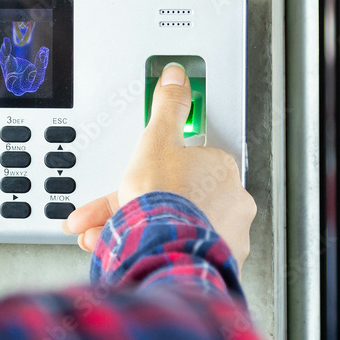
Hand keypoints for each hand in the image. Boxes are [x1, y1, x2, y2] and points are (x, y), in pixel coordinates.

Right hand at [0, 38, 48, 96]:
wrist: (17, 68)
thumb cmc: (8, 65)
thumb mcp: (4, 58)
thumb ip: (5, 51)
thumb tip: (5, 40)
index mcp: (12, 85)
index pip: (13, 86)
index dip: (13, 82)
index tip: (13, 75)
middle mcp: (23, 87)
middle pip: (27, 85)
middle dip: (30, 77)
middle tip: (32, 68)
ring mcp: (33, 83)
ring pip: (38, 76)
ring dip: (40, 63)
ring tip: (41, 52)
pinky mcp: (40, 76)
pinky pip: (42, 68)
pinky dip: (43, 58)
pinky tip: (43, 49)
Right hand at [64, 63, 255, 262]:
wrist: (166, 252)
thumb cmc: (165, 202)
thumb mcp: (158, 141)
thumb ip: (169, 107)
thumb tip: (177, 77)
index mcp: (221, 169)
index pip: (183, 163)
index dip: (150, 171)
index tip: (134, 180)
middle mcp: (231, 202)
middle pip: (176, 197)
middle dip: (138, 204)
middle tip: (117, 212)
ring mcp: (224, 234)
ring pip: (175, 225)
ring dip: (139, 228)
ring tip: (109, 235)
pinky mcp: (213, 261)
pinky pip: (178, 250)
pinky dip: (153, 249)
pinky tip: (130, 249)